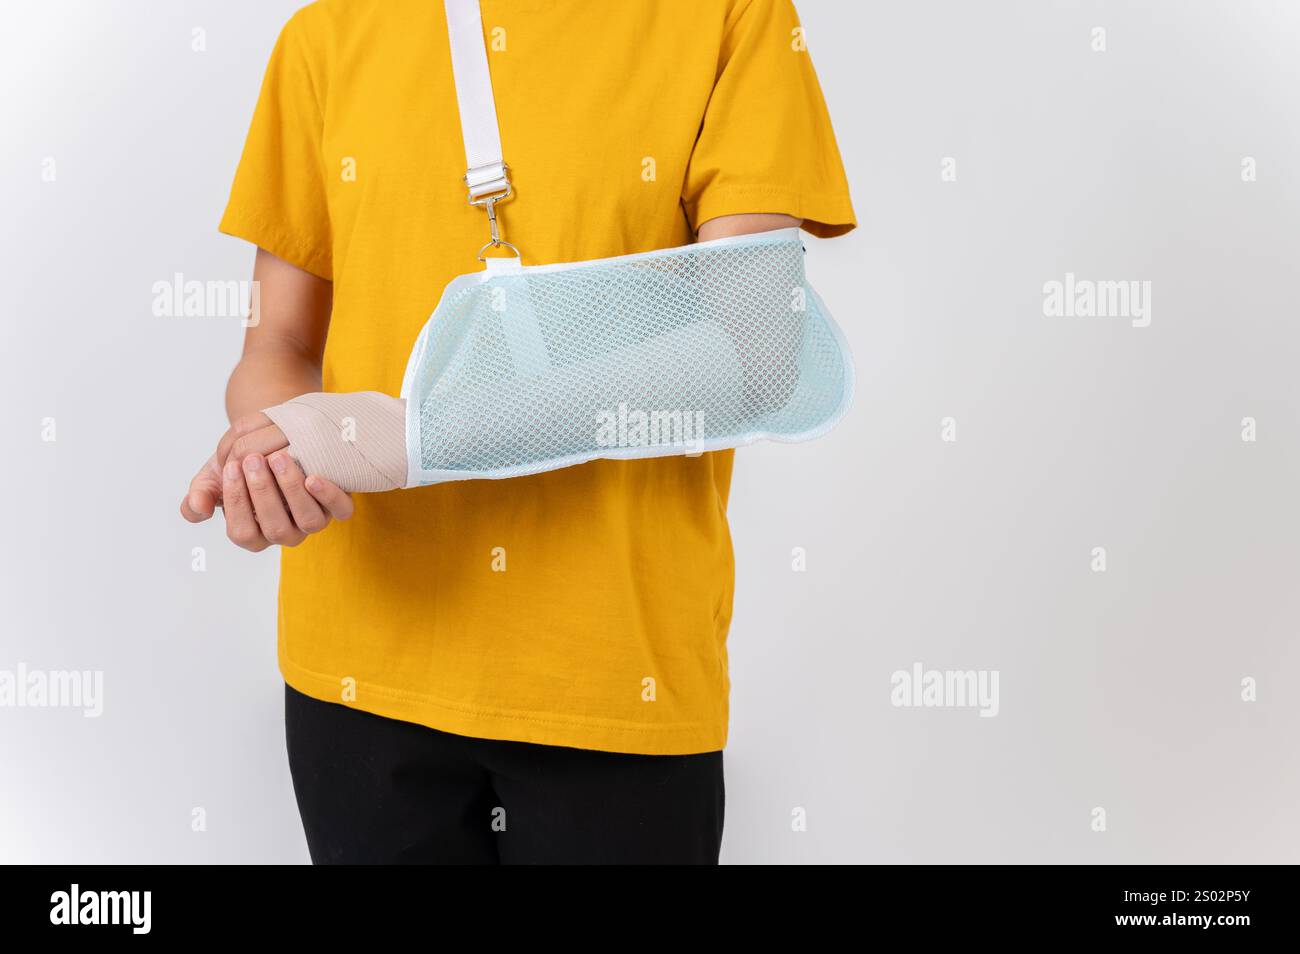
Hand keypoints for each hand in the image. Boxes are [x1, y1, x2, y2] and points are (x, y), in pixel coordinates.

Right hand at [180, 412, 353, 549]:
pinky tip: (313, 477)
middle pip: (276, 528)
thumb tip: (195, 507)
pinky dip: (328, 496)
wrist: (274, 441)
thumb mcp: (217, 475)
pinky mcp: (337, 506)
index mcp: (254, 532)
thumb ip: (202, 492)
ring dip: (291, 489)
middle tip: (252, 459)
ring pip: (308, 520)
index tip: (231, 467)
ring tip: (278, 457)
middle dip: (262, 492)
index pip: (242, 531)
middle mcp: (285, 532)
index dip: (235, 502)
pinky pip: (341, 511)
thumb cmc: (243, 464)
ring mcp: (313, 520)